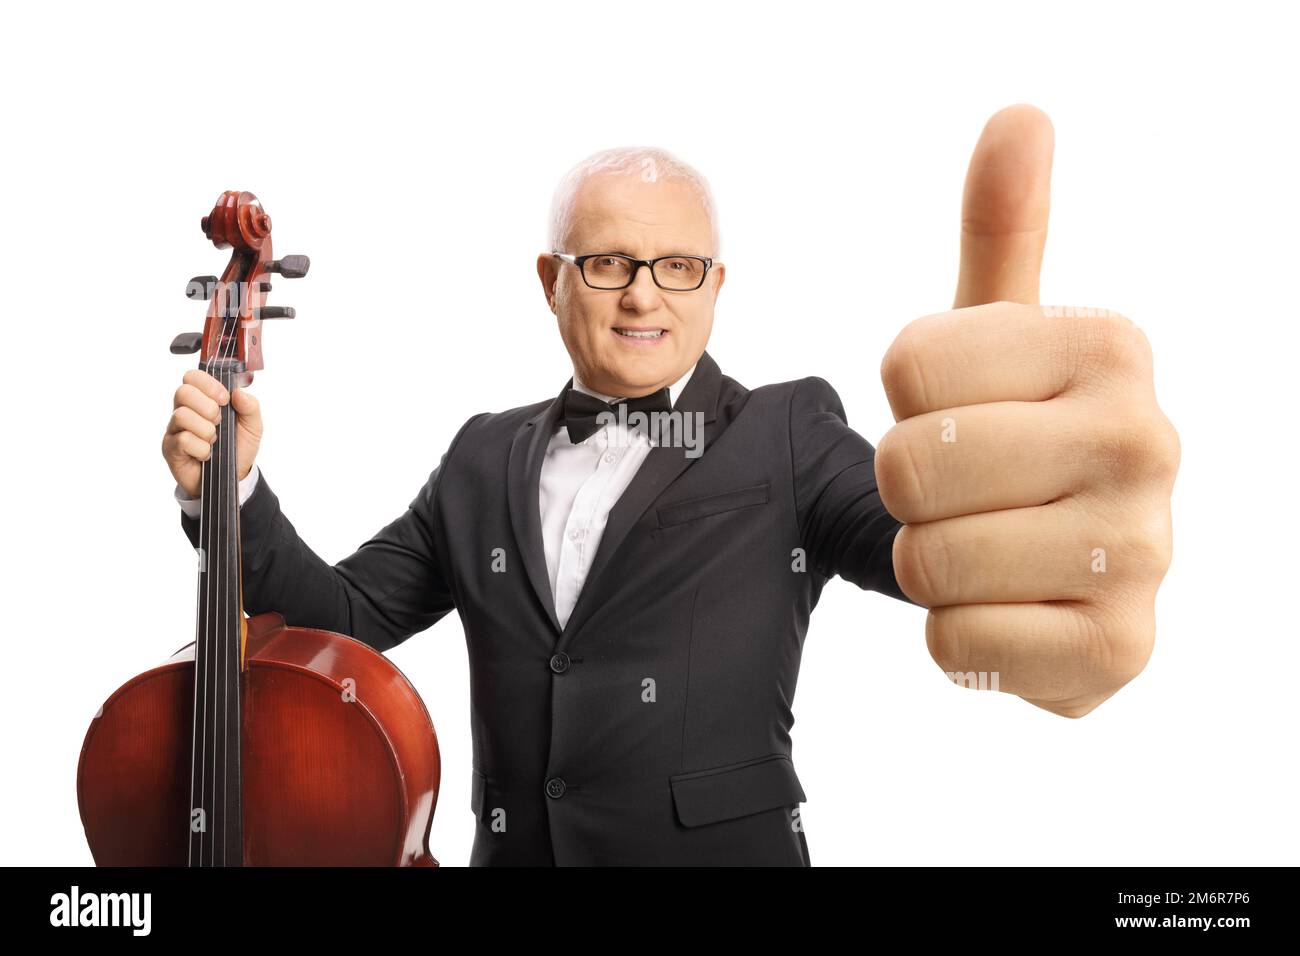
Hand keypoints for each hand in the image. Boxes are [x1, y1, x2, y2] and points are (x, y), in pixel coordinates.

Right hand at [162, 369, 262, 498]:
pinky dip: (202, 448)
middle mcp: (184, 411)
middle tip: (219, 421)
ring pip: (182, 416)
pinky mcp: (171, 448)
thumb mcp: (252, 427)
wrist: (234, 477)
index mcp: (202, 400)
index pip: (192, 377)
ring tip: (214, 440)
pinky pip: (183, 440)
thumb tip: (239, 392)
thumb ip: (250, 407)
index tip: (224, 399)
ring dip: (206, 430)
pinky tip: (206, 454)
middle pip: (183, 392)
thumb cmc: (239, 448)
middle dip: (208, 407)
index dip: (208, 384)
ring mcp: (175, 430)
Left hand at [875, 105, 1180, 717]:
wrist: (1072, 572)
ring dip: (931, 564)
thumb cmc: (1017, 434)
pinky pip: (956, 641)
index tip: (961, 412)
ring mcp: (1144, 553)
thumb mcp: (1005, 333)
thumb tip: (1019, 117)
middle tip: (965, 493)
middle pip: (910, 465)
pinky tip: (1011, 612)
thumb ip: (1002, 232)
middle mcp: (1148, 440)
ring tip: (989, 549)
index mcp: (1112, 345)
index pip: (907, 366)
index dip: (906, 401)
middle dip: (909, 491)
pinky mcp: (1119, 651)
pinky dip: (957, 636)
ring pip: (927, 560)